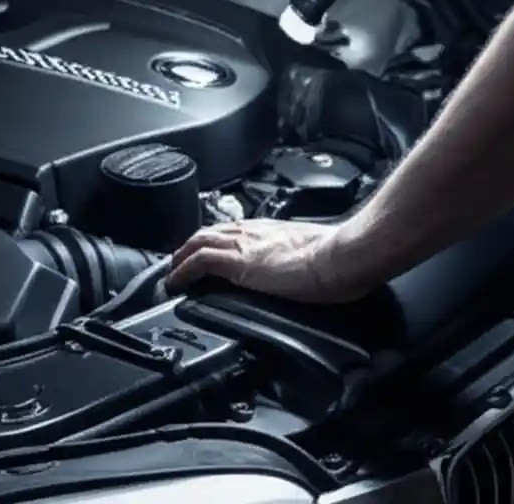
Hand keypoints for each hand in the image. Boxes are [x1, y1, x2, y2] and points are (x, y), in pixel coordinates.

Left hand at [165, 219, 373, 303]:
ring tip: (172, 274)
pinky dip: (181, 272)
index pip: (231, 231)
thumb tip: (300, 271)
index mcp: (269, 230)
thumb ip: (297, 256)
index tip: (206, 254)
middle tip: (180, 263)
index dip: (213, 241)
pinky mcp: (237, 262)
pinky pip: (198, 262)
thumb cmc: (336, 258)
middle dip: (190, 247)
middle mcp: (251, 232)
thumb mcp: (310, 253)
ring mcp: (243, 245)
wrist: (340, 256)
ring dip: (181, 258)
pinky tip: (174, 283)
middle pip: (208, 233)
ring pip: (197, 242)